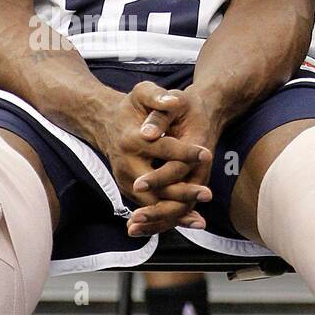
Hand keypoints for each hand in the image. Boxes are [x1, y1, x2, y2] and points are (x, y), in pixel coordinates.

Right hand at [91, 82, 213, 237]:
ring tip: (201, 220)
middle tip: (207, 194)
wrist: (106, 122)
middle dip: (182, 192)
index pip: (162, 149)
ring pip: (152, 204)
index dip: (185, 152)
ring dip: (176, 213)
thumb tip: (171, 102)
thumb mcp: (142, 92)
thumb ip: (156, 95)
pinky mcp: (128, 191)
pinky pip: (150, 209)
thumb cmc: (130, 107)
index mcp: (131, 140)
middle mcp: (126, 164)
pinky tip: (191, 222)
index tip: (207, 153)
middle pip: (155, 186)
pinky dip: (169, 217)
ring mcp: (125, 180)